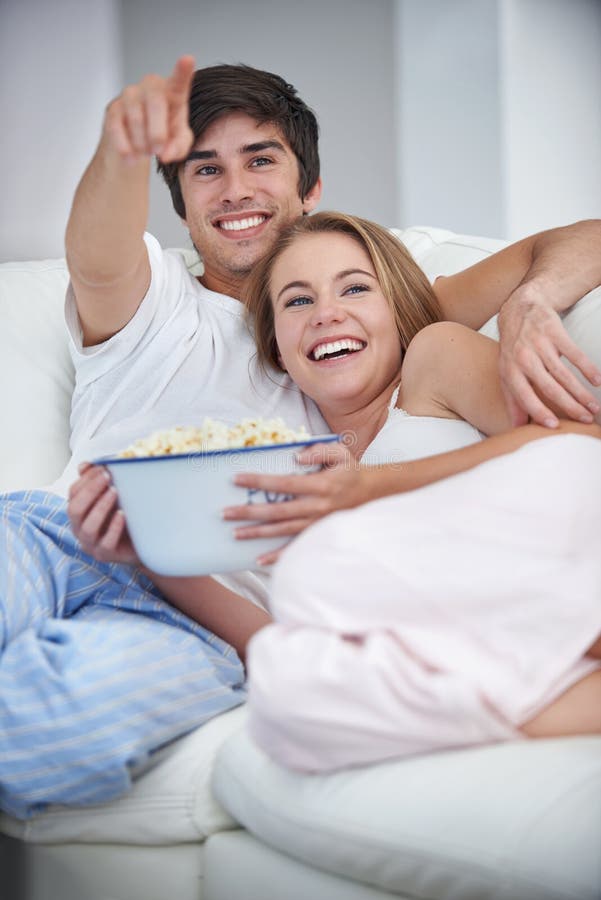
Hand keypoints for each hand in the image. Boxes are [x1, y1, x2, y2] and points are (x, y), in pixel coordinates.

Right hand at [68, 463, 139, 564]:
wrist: (142, 543)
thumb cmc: (125, 516)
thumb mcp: (113, 496)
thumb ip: (98, 482)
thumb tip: (84, 465)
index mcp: (79, 512)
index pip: (73, 494)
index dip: (86, 480)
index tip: (103, 468)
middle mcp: (80, 528)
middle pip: (74, 510)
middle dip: (90, 491)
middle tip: (107, 477)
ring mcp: (90, 544)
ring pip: (88, 527)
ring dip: (100, 507)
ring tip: (115, 492)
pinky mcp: (104, 555)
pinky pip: (105, 543)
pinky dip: (113, 528)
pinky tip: (123, 514)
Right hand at [104, 56, 195, 163]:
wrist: (137, 143)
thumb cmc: (164, 135)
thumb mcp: (178, 144)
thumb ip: (179, 148)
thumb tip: (166, 153)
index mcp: (173, 93)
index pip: (179, 81)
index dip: (182, 71)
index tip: (188, 59)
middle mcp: (151, 87)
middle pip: (155, 102)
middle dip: (157, 132)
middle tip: (158, 151)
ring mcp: (130, 95)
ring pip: (136, 119)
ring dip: (143, 143)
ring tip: (146, 152)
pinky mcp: (113, 109)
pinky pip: (117, 129)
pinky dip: (126, 148)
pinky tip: (131, 157)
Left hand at [222, 443, 378, 564]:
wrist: (373, 494)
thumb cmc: (350, 471)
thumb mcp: (340, 452)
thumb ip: (318, 450)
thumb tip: (296, 456)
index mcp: (321, 485)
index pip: (283, 484)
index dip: (259, 482)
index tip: (236, 479)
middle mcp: (317, 507)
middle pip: (277, 511)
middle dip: (249, 512)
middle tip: (224, 512)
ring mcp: (317, 524)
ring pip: (282, 531)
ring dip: (257, 533)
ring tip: (234, 534)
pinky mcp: (318, 535)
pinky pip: (295, 548)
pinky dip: (277, 556)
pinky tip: (258, 559)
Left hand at [497, 285, 600, 426]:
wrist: (520, 310)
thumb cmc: (513, 349)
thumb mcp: (507, 373)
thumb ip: (513, 400)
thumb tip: (517, 428)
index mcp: (510, 372)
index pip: (524, 396)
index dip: (538, 411)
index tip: (553, 426)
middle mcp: (523, 359)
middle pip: (549, 387)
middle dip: (569, 406)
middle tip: (586, 419)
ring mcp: (539, 345)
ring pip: (563, 374)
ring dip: (581, 392)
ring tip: (594, 407)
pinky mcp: (554, 332)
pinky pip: (574, 353)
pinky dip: (587, 367)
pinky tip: (598, 380)